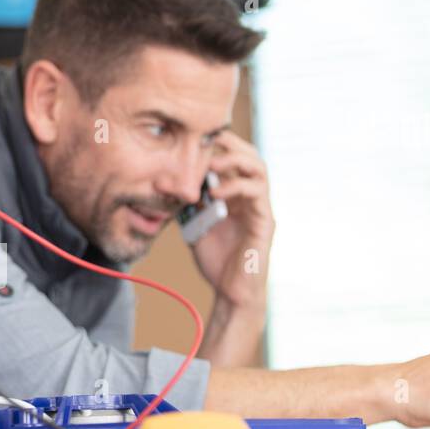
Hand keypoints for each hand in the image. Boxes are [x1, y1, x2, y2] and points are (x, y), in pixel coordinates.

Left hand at [189, 130, 274, 311]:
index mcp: (236, 193)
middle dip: (229, 144)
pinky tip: (216, 192)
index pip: (232, 158)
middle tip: (204, 142)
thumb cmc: (215, 258)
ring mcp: (261, 207)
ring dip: (234, 160)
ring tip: (212, 163)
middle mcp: (251, 196)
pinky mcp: (265, 221)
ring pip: (259, 168)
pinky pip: (257, 194)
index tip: (193, 137)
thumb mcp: (193, 224)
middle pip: (249, 155)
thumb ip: (186, 204)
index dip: (217, 144)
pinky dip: (236, 187)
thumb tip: (164, 184)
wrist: (230, 291)